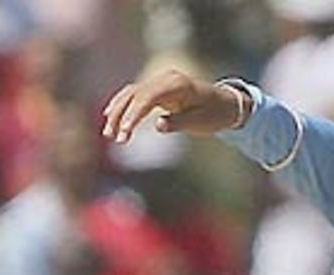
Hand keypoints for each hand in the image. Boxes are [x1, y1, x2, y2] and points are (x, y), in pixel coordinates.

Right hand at [102, 68, 246, 144]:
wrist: (225, 103)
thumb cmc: (215, 114)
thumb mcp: (201, 122)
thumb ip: (180, 122)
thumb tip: (158, 125)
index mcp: (177, 84)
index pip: (147, 97)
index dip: (133, 114)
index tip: (125, 132)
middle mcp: (165, 78)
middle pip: (134, 93)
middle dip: (120, 115)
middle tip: (112, 136)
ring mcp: (160, 82)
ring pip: (131, 93)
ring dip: (117, 111)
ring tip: (108, 133)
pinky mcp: (157, 89)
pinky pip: (135, 95)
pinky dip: (123, 105)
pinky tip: (110, 117)